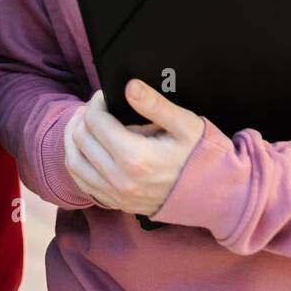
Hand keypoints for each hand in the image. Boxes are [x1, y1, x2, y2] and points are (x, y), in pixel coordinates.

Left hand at [64, 81, 204, 216]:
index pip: (95, 122)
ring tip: (84, 122)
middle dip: (84, 116)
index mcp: (135, 158)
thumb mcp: (185, 123)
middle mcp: (120, 180)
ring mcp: (117, 196)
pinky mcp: (117, 204)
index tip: (106, 95)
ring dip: (74, 138)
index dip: (97, 102)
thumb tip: (128, 86)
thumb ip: (154, 104)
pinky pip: (83, 183)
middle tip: (96, 106)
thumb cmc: (201, 155)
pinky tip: (86, 148)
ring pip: (74, 163)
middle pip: (81, 139)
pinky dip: (77, 162)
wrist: (216, 195)